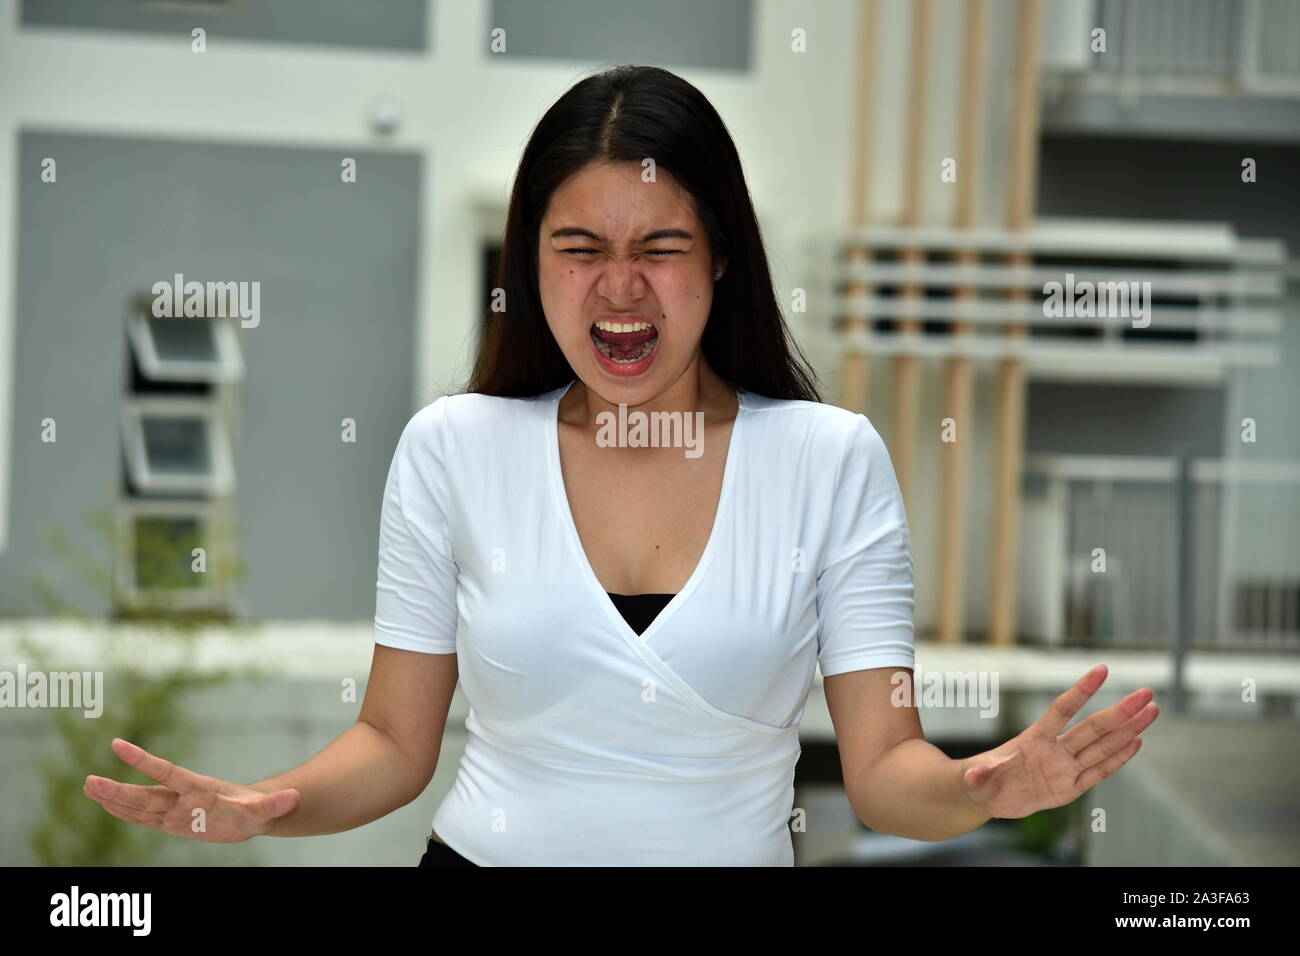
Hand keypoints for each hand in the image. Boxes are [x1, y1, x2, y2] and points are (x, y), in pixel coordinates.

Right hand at [83, 738, 299, 842]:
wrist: (255, 813)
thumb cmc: (260, 809)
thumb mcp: (269, 810)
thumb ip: (276, 804)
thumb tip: (293, 797)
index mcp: (199, 789)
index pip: (167, 773)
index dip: (143, 761)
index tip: (117, 744)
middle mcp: (183, 797)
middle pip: (146, 795)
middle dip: (118, 790)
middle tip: (88, 781)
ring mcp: (177, 810)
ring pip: (140, 806)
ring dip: (114, 800)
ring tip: (89, 787)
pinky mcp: (174, 824)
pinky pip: (145, 819)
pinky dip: (125, 813)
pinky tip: (106, 806)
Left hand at [957, 664, 1157, 819]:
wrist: (984, 795)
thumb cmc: (977, 779)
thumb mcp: (973, 779)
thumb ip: (979, 776)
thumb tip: (975, 775)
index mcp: (1032, 740)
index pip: (1061, 710)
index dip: (1080, 691)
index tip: (1101, 669)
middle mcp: (1053, 750)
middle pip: (1092, 728)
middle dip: (1119, 711)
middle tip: (1146, 693)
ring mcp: (1064, 768)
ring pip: (1103, 747)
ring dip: (1128, 730)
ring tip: (1151, 711)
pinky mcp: (1070, 788)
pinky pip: (1098, 772)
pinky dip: (1119, 759)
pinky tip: (1137, 742)